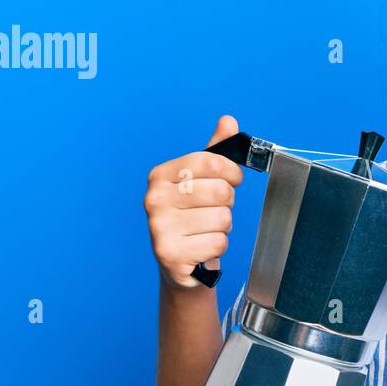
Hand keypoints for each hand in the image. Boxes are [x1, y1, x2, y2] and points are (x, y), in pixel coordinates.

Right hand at [144, 115, 244, 290]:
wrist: (180, 264)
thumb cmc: (193, 218)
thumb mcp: (202, 182)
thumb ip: (215, 152)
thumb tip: (228, 121)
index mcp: (160, 176)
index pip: (210, 161)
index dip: (231, 172)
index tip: (232, 179)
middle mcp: (154, 199)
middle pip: (220, 191)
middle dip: (227, 203)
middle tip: (213, 211)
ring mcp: (159, 227)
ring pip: (222, 218)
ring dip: (223, 227)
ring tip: (205, 230)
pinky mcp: (170, 253)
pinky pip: (218, 242)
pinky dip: (217, 247)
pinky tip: (202, 247)